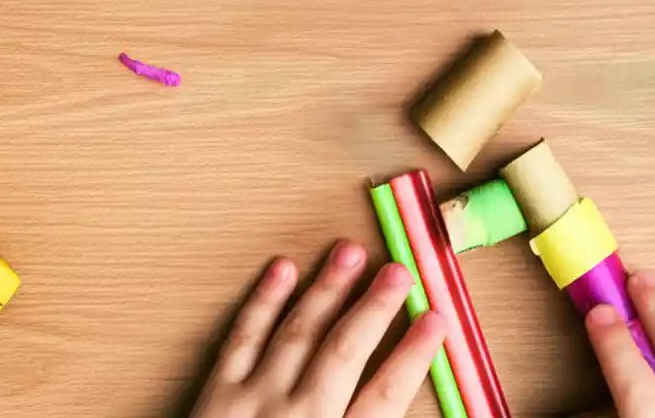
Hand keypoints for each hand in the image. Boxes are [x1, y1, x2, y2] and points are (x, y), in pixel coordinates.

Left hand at [190, 240, 447, 417]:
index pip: (385, 395)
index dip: (415, 354)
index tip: (438, 319)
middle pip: (344, 353)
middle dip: (374, 308)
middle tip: (399, 271)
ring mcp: (252, 403)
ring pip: (297, 334)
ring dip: (326, 290)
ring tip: (349, 252)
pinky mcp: (216, 396)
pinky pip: (242, 340)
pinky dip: (263, 303)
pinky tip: (282, 270)